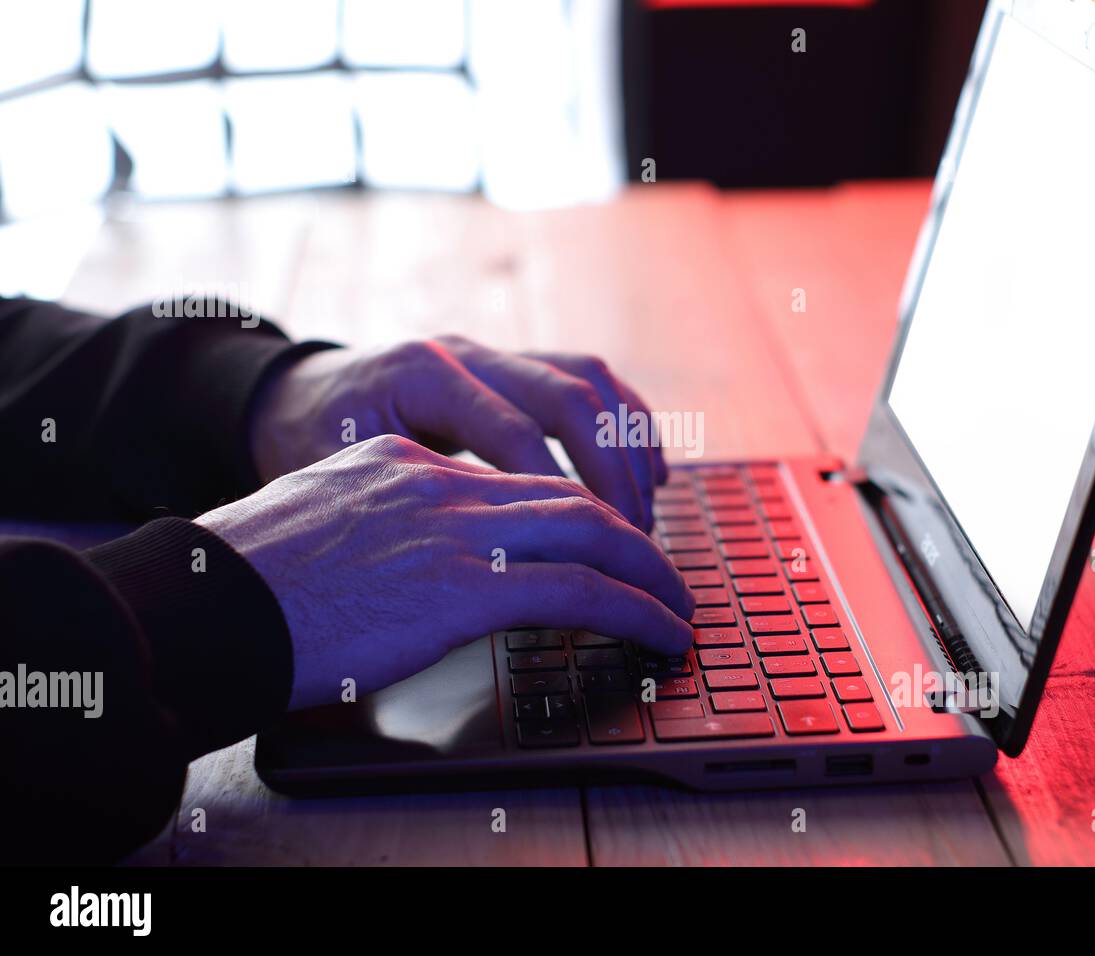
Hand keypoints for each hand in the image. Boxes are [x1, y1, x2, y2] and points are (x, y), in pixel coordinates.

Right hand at [197, 435, 693, 709]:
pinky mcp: (465, 584)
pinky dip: (635, 610)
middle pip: (571, 493)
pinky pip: (580, 589)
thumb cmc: (244, 582)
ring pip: (592, 532)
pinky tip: (660, 632)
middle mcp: (440, 479)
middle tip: (663, 572)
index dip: (574, 510)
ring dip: (649, 573)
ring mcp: (455, 527)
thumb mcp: (319, 522)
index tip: (601, 541)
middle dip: (631, 534)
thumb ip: (379, 522)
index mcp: (405, 459)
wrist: (201, 604)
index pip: (516, 476)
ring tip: (677, 608)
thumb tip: (415, 562)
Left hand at [250, 337, 666, 530]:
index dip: (562, 493)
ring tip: (648, 512)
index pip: (516, 432)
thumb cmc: (308, 443)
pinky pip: (588, 380)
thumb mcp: (342, 474)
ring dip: (628, 447)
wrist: (294, 395)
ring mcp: (493, 354)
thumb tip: (491, 558)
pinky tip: (651, 470)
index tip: (592, 555)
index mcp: (423, 374)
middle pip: (568, 396)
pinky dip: (627, 423)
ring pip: (588, 381)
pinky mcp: (511, 366)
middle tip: (634, 540)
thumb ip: (413, 502)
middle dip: (612, 473)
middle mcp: (466, 352)